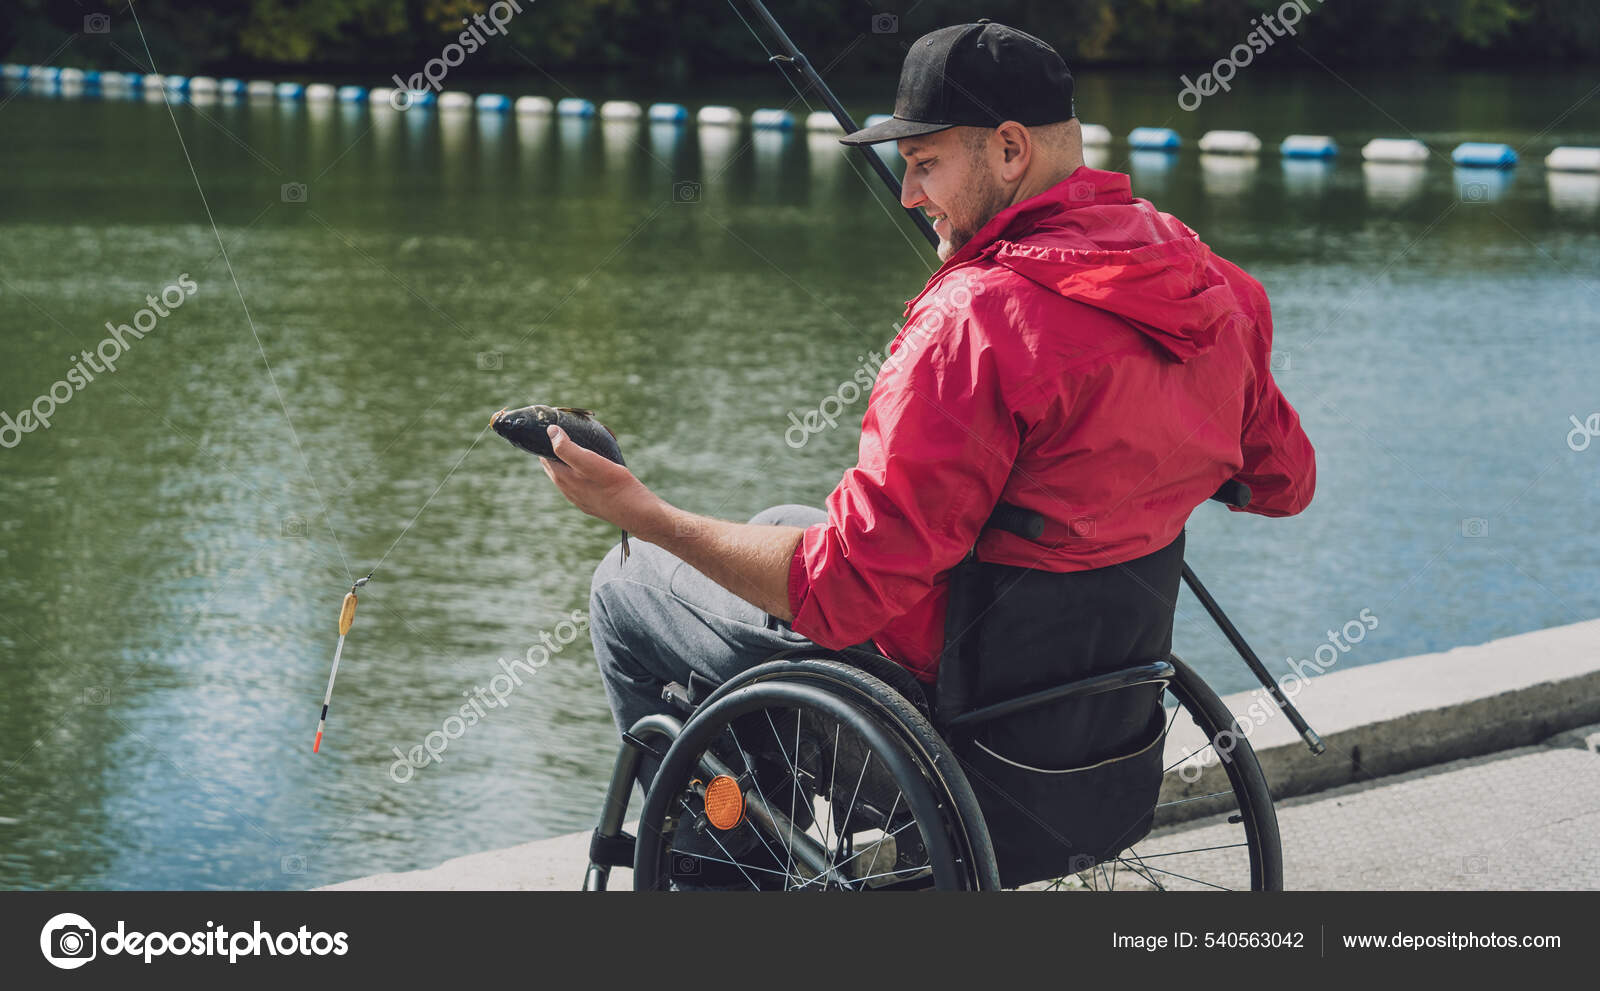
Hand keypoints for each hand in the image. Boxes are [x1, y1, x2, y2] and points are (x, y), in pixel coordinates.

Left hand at [539, 425, 665, 535]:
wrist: (636, 511)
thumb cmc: (615, 484)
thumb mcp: (589, 461)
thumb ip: (567, 448)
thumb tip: (551, 431)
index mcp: (562, 478)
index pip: (543, 455)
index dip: (547, 441)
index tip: (557, 428)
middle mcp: (567, 490)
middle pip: (554, 465)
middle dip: (559, 449)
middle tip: (572, 433)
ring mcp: (579, 498)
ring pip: (568, 474)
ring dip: (572, 460)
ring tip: (585, 446)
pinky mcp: (592, 502)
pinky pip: (581, 483)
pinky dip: (583, 471)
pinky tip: (596, 467)